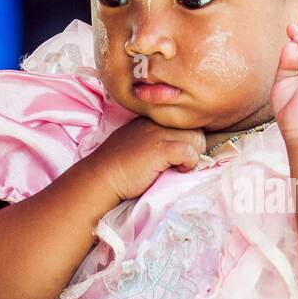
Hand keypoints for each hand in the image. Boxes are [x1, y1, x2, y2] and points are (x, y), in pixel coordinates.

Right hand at [83, 118, 206, 202]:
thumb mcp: (136, 144)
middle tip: (182, 162)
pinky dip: (189, 163)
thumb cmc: (116, 168)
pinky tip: (178, 170)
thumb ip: (154, 139)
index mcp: (150, 120)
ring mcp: (158, 134)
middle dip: (194, 146)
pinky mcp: (161, 149)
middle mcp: (155, 122)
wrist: (100, 178)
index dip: (187, 138)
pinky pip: (189, 151)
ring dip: (193, 155)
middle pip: (194, 128)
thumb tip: (180, 148)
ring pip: (197, 138)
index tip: (181, 153)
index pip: (182, 121)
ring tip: (178, 167)